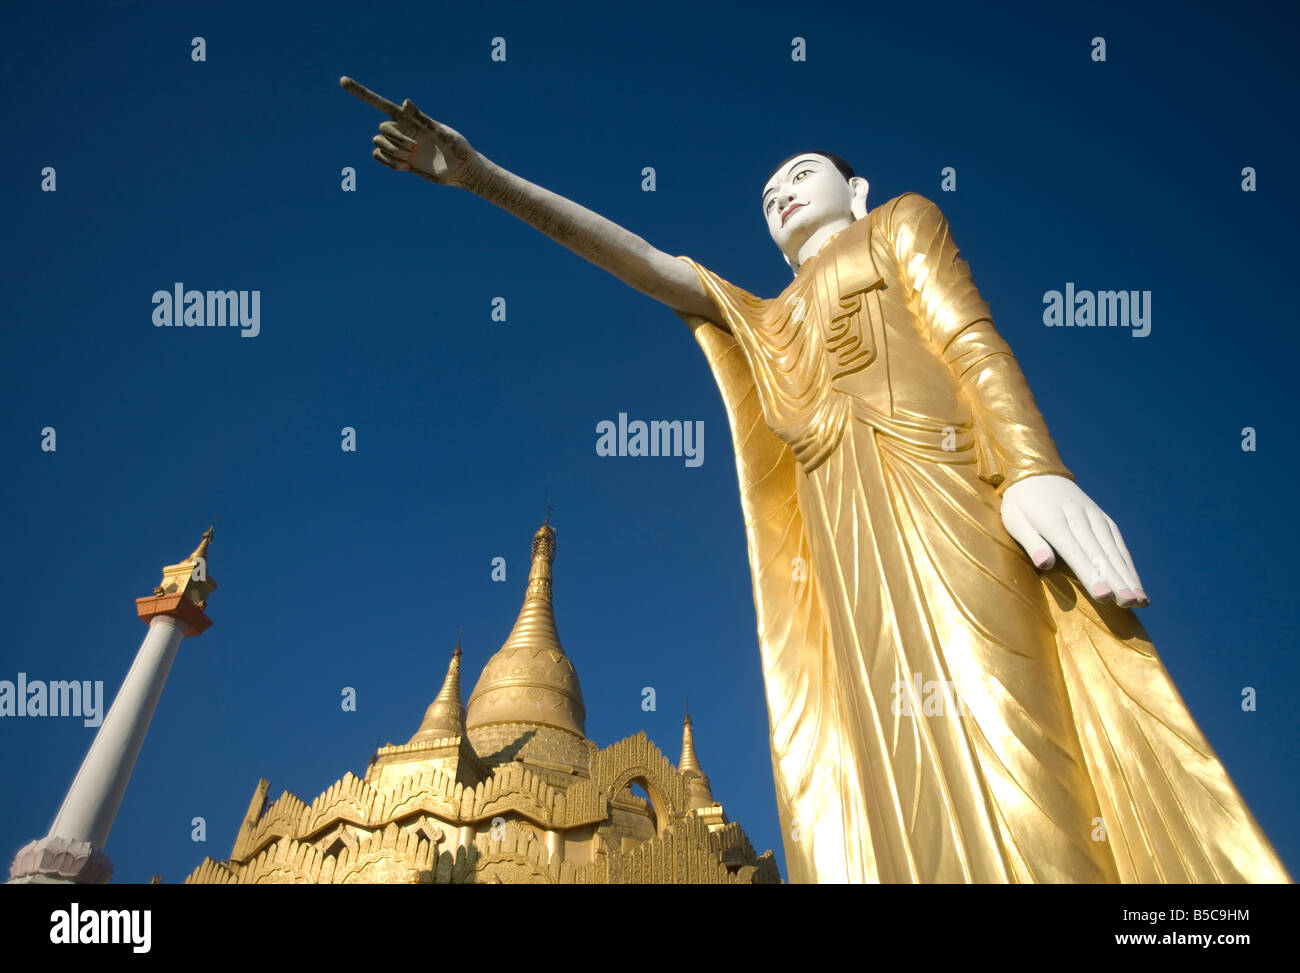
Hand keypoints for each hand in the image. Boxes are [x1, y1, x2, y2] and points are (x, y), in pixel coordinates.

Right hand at [340, 76, 482, 187]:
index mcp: (411, 118)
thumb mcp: (443, 133)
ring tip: (412, 158)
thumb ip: (423, 119)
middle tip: (416, 149)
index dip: (362, 93)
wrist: (461, 170)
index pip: (381, 104)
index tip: (343, 82)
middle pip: (382, 128)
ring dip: (393, 152)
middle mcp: (402, 129)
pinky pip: (378, 156)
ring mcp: (399, 145)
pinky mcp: (399, 160)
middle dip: (395, 140)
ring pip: (378, 143)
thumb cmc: (459, 149)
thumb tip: (404, 102)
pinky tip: (405, 166)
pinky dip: (388, 162)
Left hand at [1000, 474, 1148, 607]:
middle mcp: (1081, 520)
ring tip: (1140, 601)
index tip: (1104, 596)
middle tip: (1130, 603)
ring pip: (1115, 551)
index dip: (1090, 575)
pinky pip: (1119, 545)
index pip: (1075, 553)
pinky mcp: (1104, 520)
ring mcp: (1096, 519)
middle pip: (1100, 555)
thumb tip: (1044, 564)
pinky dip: (1129, 566)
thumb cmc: (1021, 504)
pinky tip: (1138, 586)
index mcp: (1055, 522)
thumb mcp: (1015, 520)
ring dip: (1129, 577)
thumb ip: (1030, 542)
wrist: (1039, 473)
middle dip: (1117, 581)